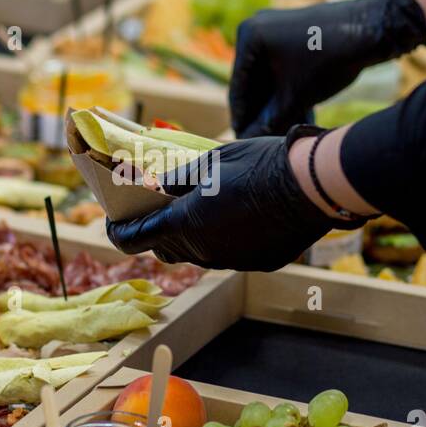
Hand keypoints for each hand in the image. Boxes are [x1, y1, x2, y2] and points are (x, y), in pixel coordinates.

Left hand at [105, 132, 358, 271]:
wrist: (311, 185)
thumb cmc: (258, 164)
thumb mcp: (209, 163)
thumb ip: (177, 179)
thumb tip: (157, 186)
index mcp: (182, 224)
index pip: (133, 239)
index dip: (117, 231)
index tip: (114, 220)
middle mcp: (201, 251)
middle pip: (163, 249)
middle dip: (154, 232)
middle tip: (156, 208)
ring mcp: (230, 261)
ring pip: (195, 254)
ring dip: (188, 236)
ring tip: (197, 209)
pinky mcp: (254, 263)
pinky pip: (227, 255)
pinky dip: (221, 239)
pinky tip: (236, 216)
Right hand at [229, 0, 425, 137]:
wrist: (371, 30)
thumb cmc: (328, 59)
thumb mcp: (295, 96)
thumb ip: (268, 120)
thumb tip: (247, 139)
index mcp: (249, 37)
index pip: (238, 88)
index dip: (242, 119)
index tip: (245, 142)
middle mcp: (256, 28)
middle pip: (253, 82)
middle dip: (262, 112)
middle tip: (265, 140)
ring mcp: (275, 29)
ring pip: (270, 77)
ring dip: (276, 104)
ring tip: (283, 131)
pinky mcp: (293, 33)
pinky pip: (282, 67)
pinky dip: (287, 89)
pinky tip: (297, 113)